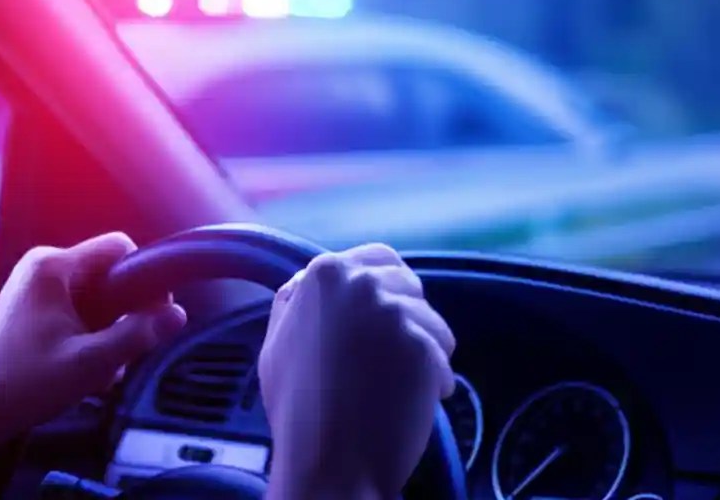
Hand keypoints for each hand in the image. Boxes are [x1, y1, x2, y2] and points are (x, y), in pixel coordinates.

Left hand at [0, 232, 186, 436]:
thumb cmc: (26, 385)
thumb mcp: (91, 362)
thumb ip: (138, 335)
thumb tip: (177, 315)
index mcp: (51, 266)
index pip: (119, 248)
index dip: (143, 279)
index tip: (150, 316)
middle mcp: (40, 267)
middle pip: (109, 274)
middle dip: (123, 312)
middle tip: (121, 349)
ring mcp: (34, 287)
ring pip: (97, 295)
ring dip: (107, 328)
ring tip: (98, 363)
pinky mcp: (32, 307)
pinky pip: (79, 308)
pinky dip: (89, 334)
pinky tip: (83, 365)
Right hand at [260, 244, 455, 499]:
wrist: (329, 461)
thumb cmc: (298, 410)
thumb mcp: (277, 343)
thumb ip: (297, 303)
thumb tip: (310, 281)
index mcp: (322, 274)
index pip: (379, 258)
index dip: (387, 288)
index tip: (386, 316)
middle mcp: (361, 283)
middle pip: (409, 286)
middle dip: (408, 320)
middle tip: (393, 359)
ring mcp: (394, 312)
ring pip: (432, 320)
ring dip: (425, 351)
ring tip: (404, 386)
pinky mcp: (422, 344)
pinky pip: (442, 355)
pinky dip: (435, 379)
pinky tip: (416, 401)